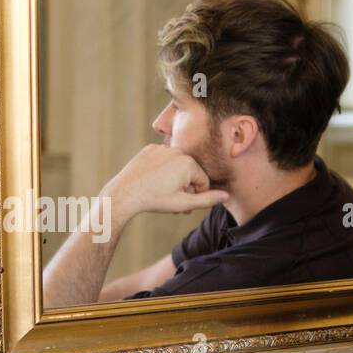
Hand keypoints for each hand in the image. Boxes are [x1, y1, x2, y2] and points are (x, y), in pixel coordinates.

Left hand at [102, 144, 229, 221]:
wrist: (125, 193)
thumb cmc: (156, 200)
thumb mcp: (184, 203)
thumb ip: (208, 200)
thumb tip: (227, 196)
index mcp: (189, 163)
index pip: (203, 182)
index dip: (195, 196)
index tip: (183, 204)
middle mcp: (178, 151)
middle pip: (191, 173)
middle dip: (186, 187)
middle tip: (174, 201)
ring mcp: (163, 148)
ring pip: (178, 166)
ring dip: (175, 179)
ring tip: (163, 191)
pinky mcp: (150, 149)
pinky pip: (164, 160)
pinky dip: (162, 170)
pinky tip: (154, 180)